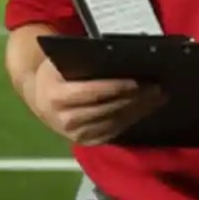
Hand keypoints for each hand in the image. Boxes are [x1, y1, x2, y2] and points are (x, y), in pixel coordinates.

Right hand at [26, 57, 167, 145]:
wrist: (41, 98)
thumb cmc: (56, 73)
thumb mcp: (60, 62)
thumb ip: (82, 62)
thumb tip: (119, 57)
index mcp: (56, 96)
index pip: (91, 93)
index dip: (115, 88)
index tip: (137, 81)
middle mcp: (65, 119)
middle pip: (107, 108)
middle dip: (134, 98)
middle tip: (156, 87)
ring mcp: (76, 134)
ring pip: (114, 122)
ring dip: (138, 110)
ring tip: (158, 96)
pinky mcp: (87, 142)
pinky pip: (114, 131)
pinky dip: (132, 119)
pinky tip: (146, 108)